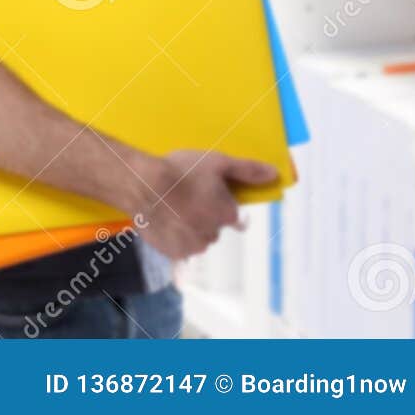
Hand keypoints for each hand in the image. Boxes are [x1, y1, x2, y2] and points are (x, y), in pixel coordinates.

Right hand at [133, 149, 277, 259]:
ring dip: (187, 228)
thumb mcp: (217, 162)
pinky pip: (177, 247)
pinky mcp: (171, 252)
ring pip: (195, 238)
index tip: (206, 196)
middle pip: (212, 227)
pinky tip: (162, 220)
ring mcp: (192, 246)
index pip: (234, 217)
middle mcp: (213, 235)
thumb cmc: (180, 171)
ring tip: (169, 208)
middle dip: (202, 216)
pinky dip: (172, 236)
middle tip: (183, 197)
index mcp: (227, 214)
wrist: (140, 184)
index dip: (220, 205)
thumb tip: (274, 174)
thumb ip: (247, 169)